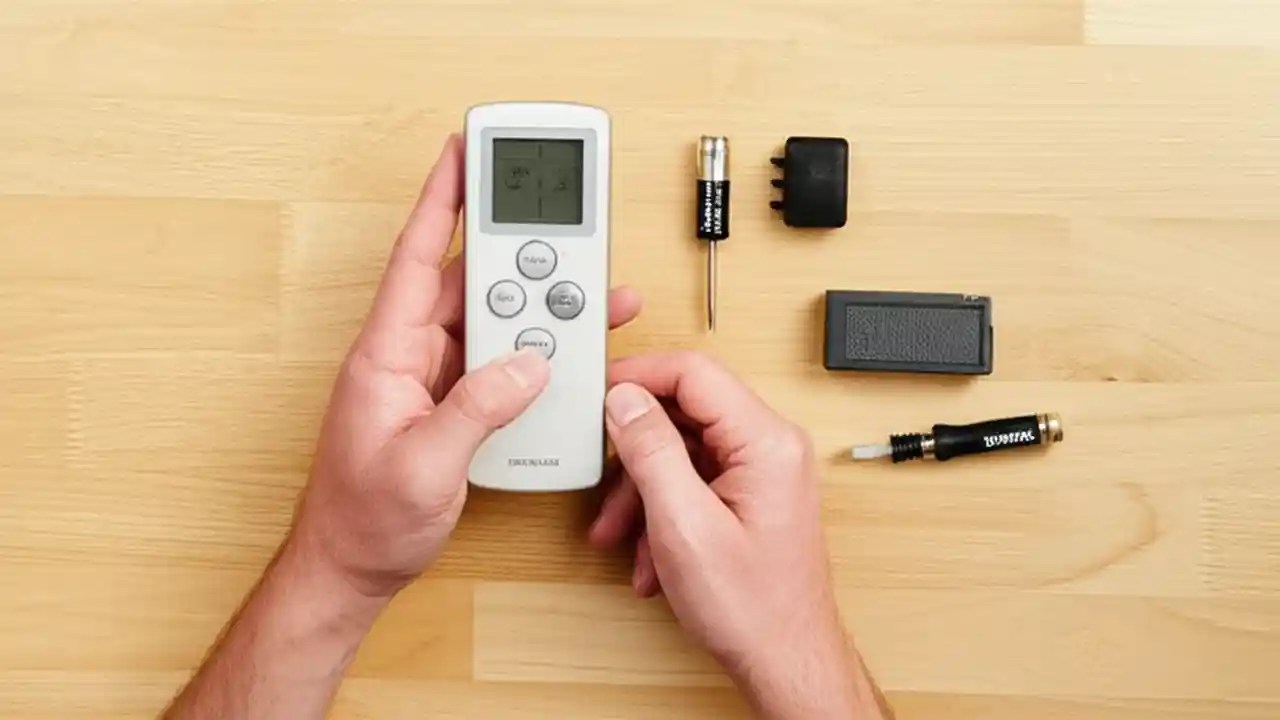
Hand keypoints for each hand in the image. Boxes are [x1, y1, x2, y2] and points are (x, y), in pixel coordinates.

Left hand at [289, 135, 641, 600]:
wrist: (351, 569)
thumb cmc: (365, 522)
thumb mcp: (424, 468)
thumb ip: (478, 410)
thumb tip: (528, 363)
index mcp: (385, 355)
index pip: (415, 259)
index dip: (440, 201)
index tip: (463, 151)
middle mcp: (408, 356)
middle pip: (466, 282)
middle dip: (516, 249)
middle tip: (558, 212)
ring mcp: (430, 379)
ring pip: (491, 320)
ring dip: (537, 305)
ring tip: (591, 288)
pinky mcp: (451, 403)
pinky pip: (498, 360)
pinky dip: (534, 350)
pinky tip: (567, 347)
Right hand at [589, 352, 886, 719]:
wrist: (784, 661)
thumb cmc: (753, 608)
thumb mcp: (684, 525)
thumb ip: (652, 451)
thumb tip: (625, 400)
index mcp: (766, 442)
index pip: (694, 373)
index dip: (639, 375)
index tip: (600, 392)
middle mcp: (771, 447)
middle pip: (685, 411)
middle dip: (634, 448)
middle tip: (601, 468)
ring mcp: (762, 470)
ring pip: (682, 450)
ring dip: (641, 490)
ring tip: (618, 532)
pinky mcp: (751, 494)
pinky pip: (694, 479)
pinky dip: (661, 510)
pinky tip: (647, 553)